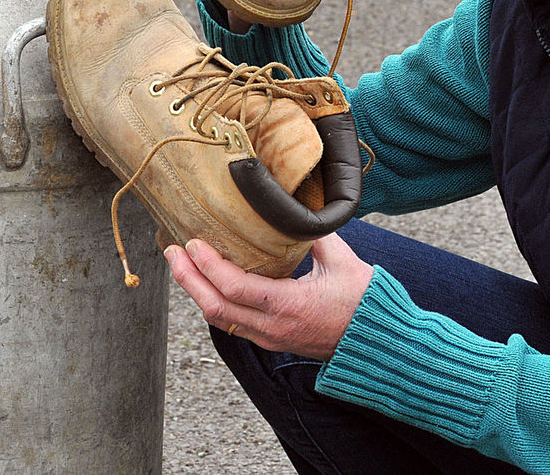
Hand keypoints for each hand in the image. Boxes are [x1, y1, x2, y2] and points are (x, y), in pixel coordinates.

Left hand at [164, 233, 373, 361]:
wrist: (377, 342)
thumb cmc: (364, 301)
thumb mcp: (341, 259)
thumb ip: (313, 233)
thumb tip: (292, 207)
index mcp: (289, 306)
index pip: (235, 288)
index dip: (209, 266)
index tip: (192, 243)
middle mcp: (273, 327)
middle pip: (216, 308)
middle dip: (189, 279)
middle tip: (172, 251)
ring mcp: (270, 337)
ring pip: (220, 319)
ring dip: (197, 291)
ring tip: (183, 263)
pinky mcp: (272, 340)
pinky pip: (233, 323)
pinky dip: (215, 301)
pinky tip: (208, 282)